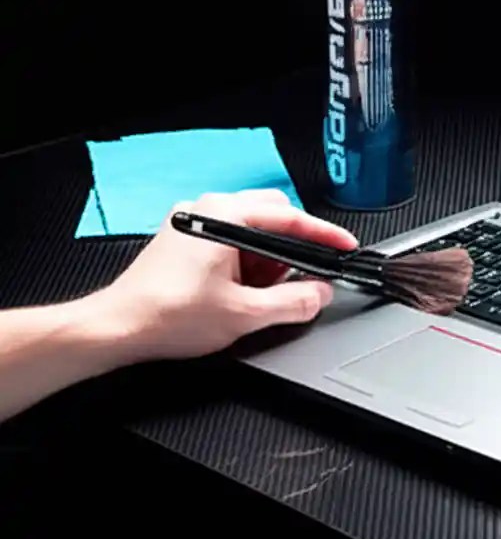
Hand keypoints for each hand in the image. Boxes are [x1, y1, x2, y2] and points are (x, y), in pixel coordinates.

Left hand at [83, 189, 358, 363]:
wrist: (118, 329)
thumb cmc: (166, 315)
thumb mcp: (245, 315)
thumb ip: (294, 302)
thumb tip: (320, 294)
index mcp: (224, 216)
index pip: (291, 218)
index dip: (325, 235)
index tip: (345, 247)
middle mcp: (207, 209)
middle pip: (273, 217)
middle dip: (293, 249)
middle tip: (306, 278)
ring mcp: (193, 222)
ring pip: (252, 230)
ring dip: (268, 260)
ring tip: (262, 294)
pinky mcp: (184, 239)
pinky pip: (231, 241)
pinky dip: (247, 263)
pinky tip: (243, 291)